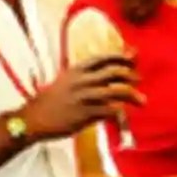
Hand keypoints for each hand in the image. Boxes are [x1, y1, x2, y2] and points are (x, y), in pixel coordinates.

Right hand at [20, 54, 143, 140]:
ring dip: (133, 96)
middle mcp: (81, 81)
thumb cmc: (52, 101)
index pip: (103, 58)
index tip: (133, 60)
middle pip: (114, 72)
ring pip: (117, 91)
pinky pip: (111, 111)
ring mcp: (84, 97)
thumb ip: (86, 76)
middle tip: (139, 80)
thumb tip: (108, 72)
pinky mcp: (86, 114)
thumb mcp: (66, 81)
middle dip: (131, 75)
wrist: (33, 119)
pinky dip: (121, 112)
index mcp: (76, 70)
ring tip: (142, 101)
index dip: (121, 57)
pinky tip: (125, 114)